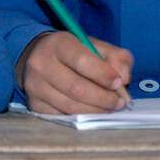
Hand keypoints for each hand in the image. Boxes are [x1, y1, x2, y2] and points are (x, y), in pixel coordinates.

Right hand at [17, 30, 132, 113]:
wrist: (39, 57)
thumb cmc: (74, 52)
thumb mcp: (95, 46)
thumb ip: (116, 57)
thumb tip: (124, 77)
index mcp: (58, 43)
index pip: (82, 61)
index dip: (104, 74)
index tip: (119, 83)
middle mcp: (41, 64)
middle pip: (76, 88)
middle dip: (103, 98)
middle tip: (119, 102)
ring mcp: (35, 86)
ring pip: (70, 106)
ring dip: (95, 110)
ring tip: (110, 108)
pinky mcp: (35, 104)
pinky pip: (63, 116)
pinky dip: (82, 116)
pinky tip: (93, 112)